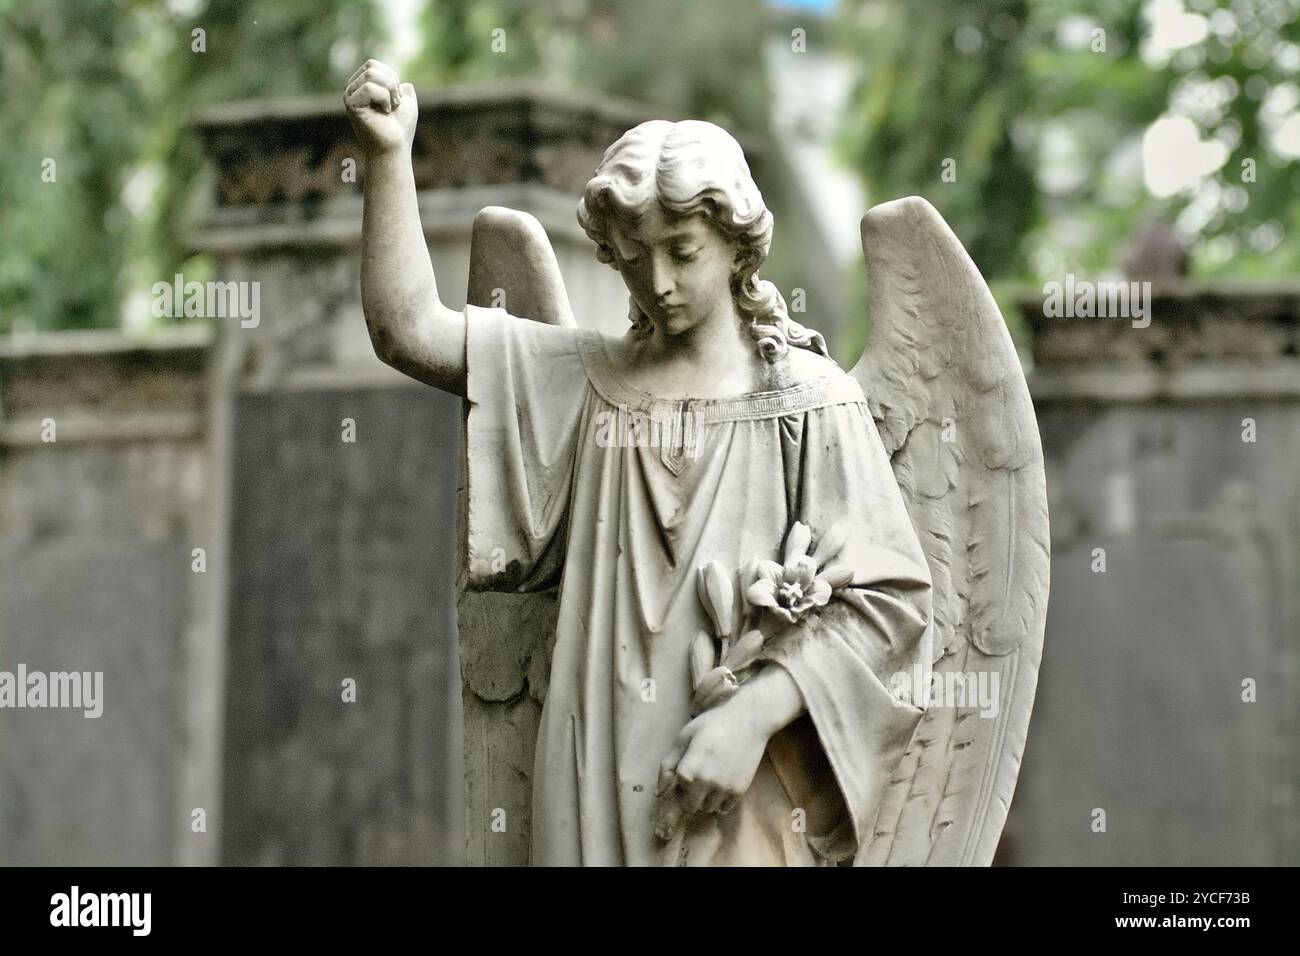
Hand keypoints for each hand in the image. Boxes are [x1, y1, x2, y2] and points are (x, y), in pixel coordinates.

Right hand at [344, 59, 416, 154]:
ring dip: (389, 91)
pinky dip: (383, 98)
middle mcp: (351, 89)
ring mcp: (349, 96)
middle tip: (394, 104)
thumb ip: (405, 91)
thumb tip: (407, 85)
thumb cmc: (400, 129)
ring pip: (370, 74)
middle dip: (391, 84)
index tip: (395, 100)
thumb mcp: (407, 104)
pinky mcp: (350, 104)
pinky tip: (384, 112)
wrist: (396, 148)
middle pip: (371, 66)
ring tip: (390, 108)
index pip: (373, 65)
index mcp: (361, 86)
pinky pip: (368, 88)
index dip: (391, 79)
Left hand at [653, 694, 771, 840]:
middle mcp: (705, 783)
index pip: (678, 793)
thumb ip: (668, 765)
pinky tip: (723, 782)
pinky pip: (725, 808)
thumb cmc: (712, 724)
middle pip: (691, 806)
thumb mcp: (684, 737)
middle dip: (691, 795)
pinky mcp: (739, 790)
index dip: (681, 784)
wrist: (748, 720)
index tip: (689, 771)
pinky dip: (721, 800)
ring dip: (707, 798)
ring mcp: (723, 789)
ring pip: (708, 808)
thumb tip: (658, 792)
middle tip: (699, 777)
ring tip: (713, 778)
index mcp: (688, 770)